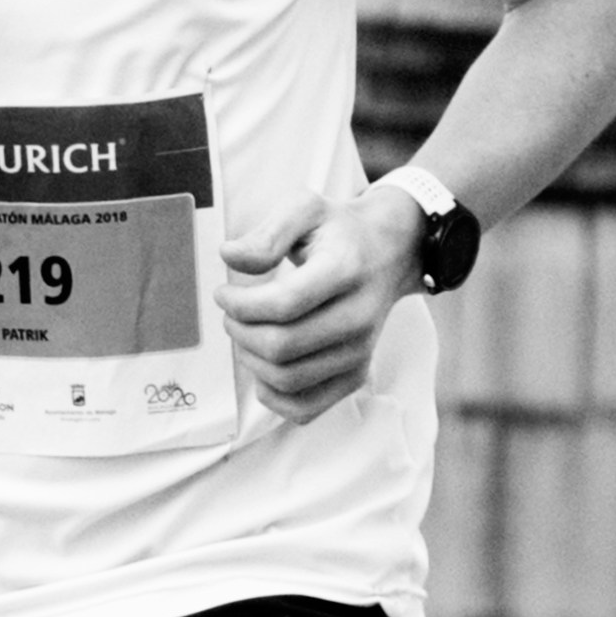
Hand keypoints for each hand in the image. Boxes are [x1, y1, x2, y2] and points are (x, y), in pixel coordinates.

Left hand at [220, 185, 421, 416]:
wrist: (391, 250)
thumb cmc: (338, 230)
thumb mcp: (304, 208)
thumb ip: (266, 233)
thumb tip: (229, 256)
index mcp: (345, 270)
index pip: (283, 304)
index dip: (239, 304)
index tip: (224, 293)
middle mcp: (359, 315)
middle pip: (281, 346)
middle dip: (239, 331)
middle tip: (233, 312)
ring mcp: (360, 350)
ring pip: (287, 379)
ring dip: (250, 360)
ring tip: (248, 332)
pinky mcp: (356, 374)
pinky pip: (305, 408)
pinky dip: (273, 396)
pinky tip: (264, 366)